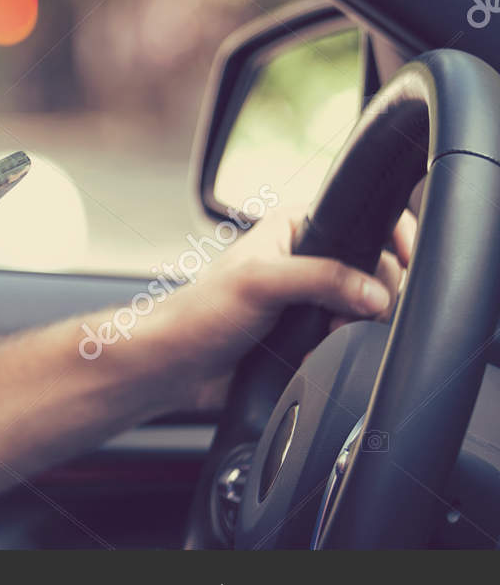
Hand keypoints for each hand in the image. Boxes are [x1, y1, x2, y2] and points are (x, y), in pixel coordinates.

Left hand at [157, 206, 411, 410]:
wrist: (178, 365)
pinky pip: (350, 336)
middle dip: (372, 295)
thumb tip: (374, 292)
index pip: (361, 219)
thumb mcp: (259, 283)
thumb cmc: (200, 313)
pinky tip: (317, 352)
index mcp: (294, 227)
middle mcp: (308, 257)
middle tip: (343, 315)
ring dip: (357, 326)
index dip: (392, 236)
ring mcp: (312, 296)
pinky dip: (343, 347)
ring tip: (327, 335)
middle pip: (376, 269)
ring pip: (367, 306)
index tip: (406, 259)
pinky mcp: (311, 331)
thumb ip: (320, 279)